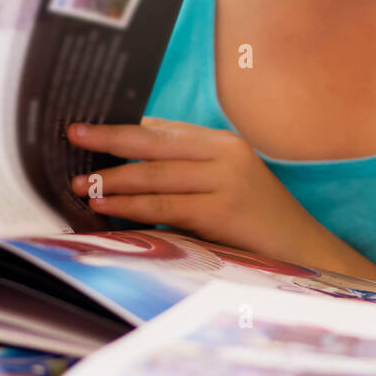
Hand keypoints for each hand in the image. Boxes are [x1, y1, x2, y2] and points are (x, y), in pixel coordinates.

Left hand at [66, 116, 323, 261]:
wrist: (303, 249)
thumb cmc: (257, 220)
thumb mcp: (228, 181)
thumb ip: (189, 166)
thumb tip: (135, 153)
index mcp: (224, 142)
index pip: (165, 129)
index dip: (125, 127)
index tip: (91, 126)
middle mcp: (226, 154)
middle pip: (155, 144)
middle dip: (110, 139)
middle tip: (73, 136)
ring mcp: (226, 181)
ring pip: (155, 175)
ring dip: (112, 179)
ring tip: (78, 183)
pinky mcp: (223, 211)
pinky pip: (164, 207)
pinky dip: (130, 206)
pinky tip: (106, 207)